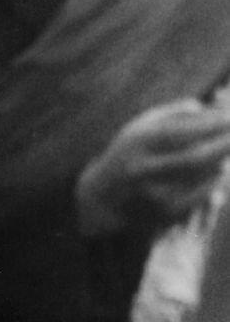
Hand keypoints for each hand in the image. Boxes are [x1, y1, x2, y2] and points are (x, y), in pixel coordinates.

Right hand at [76, 98, 229, 234]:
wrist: (104, 197)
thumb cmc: (132, 152)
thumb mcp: (143, 126)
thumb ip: (176, 114)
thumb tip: (215, 109)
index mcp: (137, 143)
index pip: (180, 132)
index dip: (210, 124)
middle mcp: (143, 169)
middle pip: (195, 157)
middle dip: (225, 145)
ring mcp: (154, 193)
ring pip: (203, 176)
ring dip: (223, 160)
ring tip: (226, 149)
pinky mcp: (167, 212)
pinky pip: (205, 194)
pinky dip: (217, 179)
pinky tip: (220, 169)